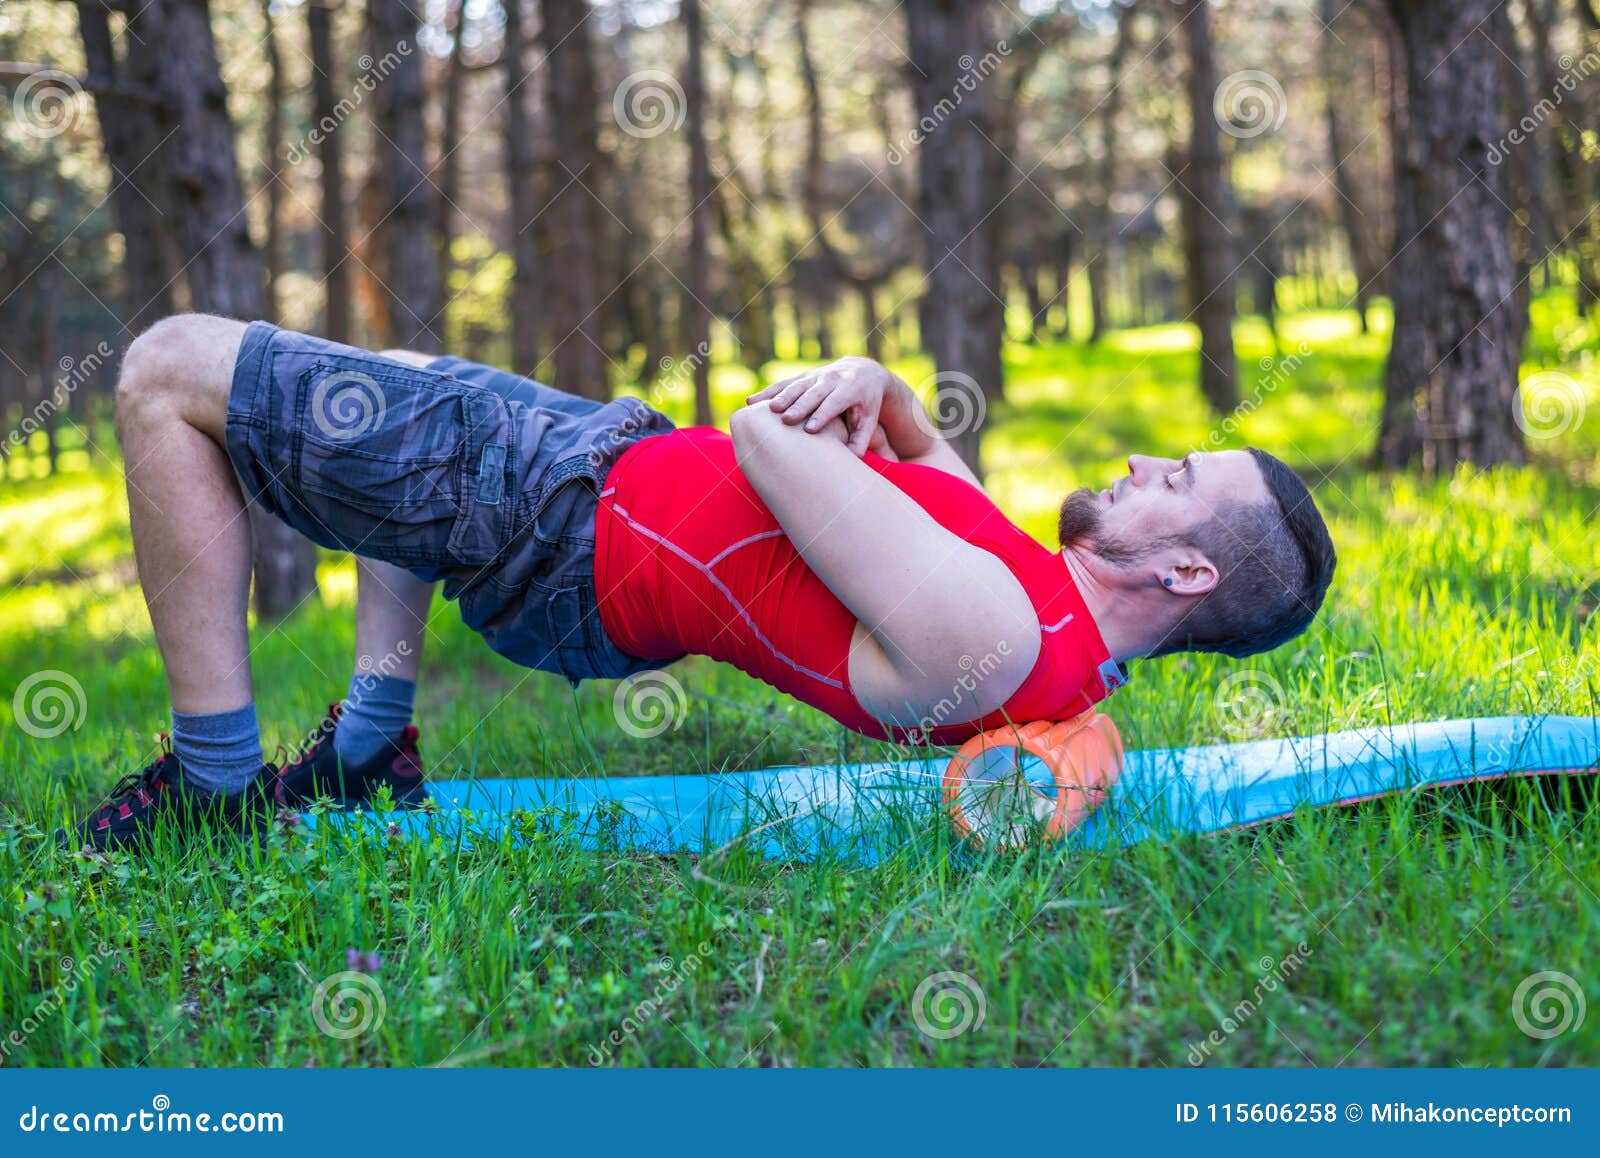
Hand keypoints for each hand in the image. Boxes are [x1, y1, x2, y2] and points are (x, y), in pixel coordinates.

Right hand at [746, 356, 896, 455]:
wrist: (864, 372)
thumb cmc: (866, 403)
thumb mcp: (869, 418)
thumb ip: (862, 438)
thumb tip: (853, 459)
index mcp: (851, 388)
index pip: (834, 402)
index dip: (822, 415)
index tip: (810, 430)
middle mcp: (832, 379)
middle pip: (813, 393)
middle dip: (799, 406)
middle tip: (786, 420)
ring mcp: (816, 375)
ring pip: (796, 386)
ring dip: (781, 397)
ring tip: (767, 410)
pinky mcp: (804, 376)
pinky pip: (784, 383)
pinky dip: (768, 392)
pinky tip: (751, 402)